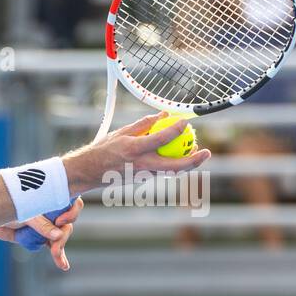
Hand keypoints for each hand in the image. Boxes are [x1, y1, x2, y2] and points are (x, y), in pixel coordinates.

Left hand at [0, 197, 81, 270]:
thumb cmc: (9, 210)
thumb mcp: (26, 214)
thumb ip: (42, 224)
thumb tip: (58, 235)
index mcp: (53, 199)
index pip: (73, 204)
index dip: (71, 213)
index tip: (60, 221)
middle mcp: (54, 212)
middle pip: (67, 224)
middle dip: (63, 236)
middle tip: (55, 247)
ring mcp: (49, 226)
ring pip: (61, 237)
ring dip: (59, 247)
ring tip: (57, 256)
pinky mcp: (43, 238)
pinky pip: (54, 247)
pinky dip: (59, 257)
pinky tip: (63, 265)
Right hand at [64, 112, 210, 197]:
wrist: (88, 173)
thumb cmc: (103, 150)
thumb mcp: (121, 132)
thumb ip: (144, 124)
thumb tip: (164, 115)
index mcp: (134, 149)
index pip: (161, 139)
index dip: (176, 129)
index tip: (185, 122)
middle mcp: (140, 165)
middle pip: (174, 167)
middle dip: (193, 161)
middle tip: (207, 151)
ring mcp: (142, 176)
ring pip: (171, 172)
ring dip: (186, 164)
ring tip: (197, 152)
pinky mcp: (142, 181)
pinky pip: (162, 172)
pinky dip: (172, 164)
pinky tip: (177, 156)